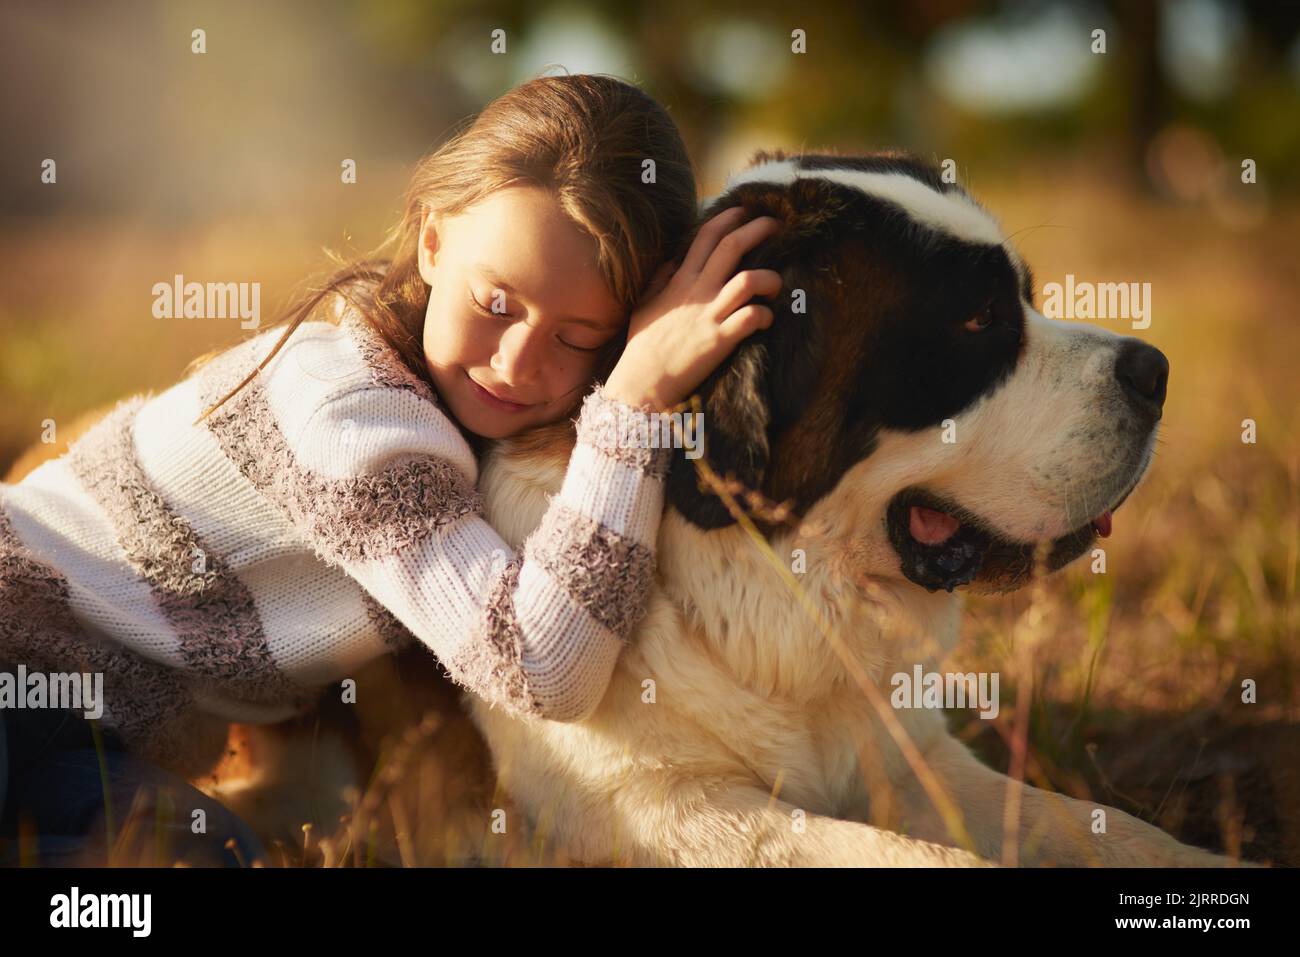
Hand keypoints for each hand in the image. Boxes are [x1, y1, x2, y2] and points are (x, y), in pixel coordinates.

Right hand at [602, 207, 781, 411]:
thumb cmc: (643, 346)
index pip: (706, 236)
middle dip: (759, 229)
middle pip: (733, 246)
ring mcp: (710, 315)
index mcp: (681, 280)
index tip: (746, 211)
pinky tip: (766, 319)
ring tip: (777, 284)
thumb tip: (672, 262)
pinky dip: (766, 316)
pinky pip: (752, 318)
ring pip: (750, 280)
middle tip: (779, 226)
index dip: (729, 218)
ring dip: (771, 277)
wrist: (642, 382)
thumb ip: (659, 280)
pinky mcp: (720, 340)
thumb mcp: (645, 305)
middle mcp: (698, 292)